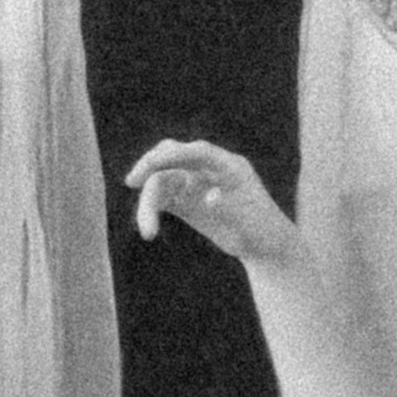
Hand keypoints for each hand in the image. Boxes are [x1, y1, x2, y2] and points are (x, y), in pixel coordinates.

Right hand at [124, 136, 304, 266]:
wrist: (264, 245)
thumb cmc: (261, 230)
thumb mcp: (250, 221)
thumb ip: (229, 206)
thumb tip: (208, 196)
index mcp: (229, 165)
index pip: (197, 151)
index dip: (172, 155)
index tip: (152, 167)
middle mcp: (208, 169)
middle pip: (172, 157)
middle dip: (151, 166)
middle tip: (132, 182)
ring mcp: (195, 183)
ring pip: (162, 180)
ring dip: (149, 201)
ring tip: (147, 231)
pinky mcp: (185, 200)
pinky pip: (161, 198)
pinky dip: (151, 209)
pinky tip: (149, 229)